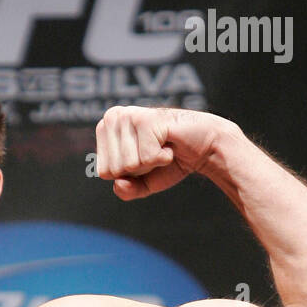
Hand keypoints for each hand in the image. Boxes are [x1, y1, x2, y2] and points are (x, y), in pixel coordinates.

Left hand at [95, 107, 227, 200]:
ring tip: (161, 147)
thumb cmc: (170, 162)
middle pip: (114, 170)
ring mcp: (129, 116)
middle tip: (154, 153)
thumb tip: (119, 184)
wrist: (203, 148)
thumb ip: (126, 190)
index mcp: (105, 129)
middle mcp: (113, 118)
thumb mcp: (143, 183)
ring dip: (151, 163)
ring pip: (129, 165)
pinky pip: (146, 158)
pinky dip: (163, 158)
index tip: (143, 159)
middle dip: (139, 170)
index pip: (104, 172)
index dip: (128, 175)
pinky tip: (169, 144)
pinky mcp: (146, 119)